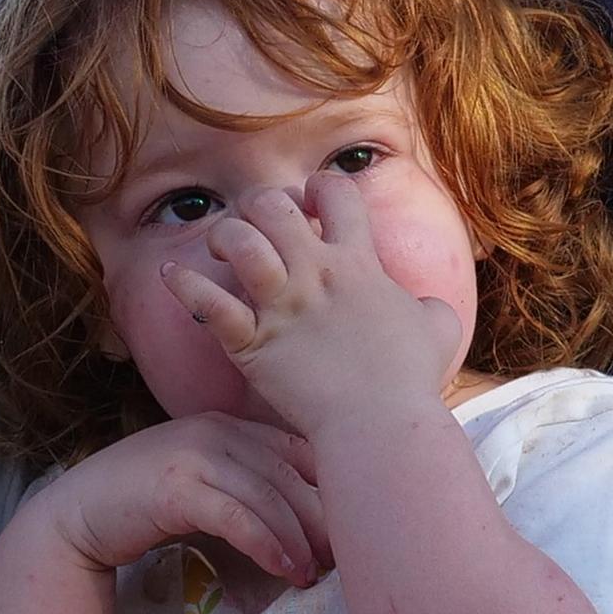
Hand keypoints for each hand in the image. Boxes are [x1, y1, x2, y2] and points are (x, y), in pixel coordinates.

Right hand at [34, 409, 328, 588]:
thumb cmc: (145, 505)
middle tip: (343, 559)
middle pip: (289, 473)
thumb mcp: (205, 484)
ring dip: (298, 539)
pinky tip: (284, 568)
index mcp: (229, 425)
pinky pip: (235, 514)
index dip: (330, 488)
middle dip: (321, 519)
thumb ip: (247, 487)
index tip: (352, 527)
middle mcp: (216, 431)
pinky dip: (265, 543)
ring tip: (314, 574)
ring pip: (267, 495)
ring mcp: (194, 455)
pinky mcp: (174, 487)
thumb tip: (309, 527)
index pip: (297, 449)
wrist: (78, 514)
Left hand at [166, 178, 460, 448]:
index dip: (319, 188)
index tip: (312, 209)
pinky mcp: (253, 343)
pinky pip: (207, 303)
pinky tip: (173, 275)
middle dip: (260, 207)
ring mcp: (282, 306)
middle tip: (260, 232)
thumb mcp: (440, 330)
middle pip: (273, 204)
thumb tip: (427, 308)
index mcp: (358, 263)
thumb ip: (432, 308)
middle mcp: (315, 273)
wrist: (380, 425)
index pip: (335, 191)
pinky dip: (184, 285)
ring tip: (225, 251)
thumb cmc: (410, 380)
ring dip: (224, 238)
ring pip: (238, 241)